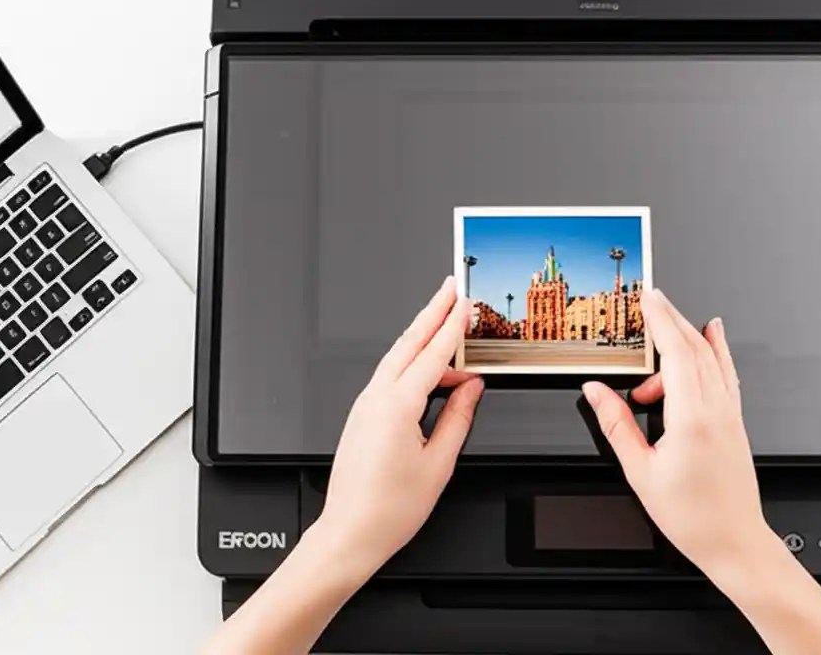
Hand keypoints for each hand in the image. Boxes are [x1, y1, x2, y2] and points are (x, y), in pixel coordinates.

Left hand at [315, 276, 483, 570]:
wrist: (349, 532)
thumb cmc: (388, 509)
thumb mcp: (439, 464)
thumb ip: (458, 419)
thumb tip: (471, 390)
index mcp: (397, 406)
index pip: (431, 355)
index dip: (451, 327)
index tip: (465, 304)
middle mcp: (375, 399)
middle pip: (408, 343)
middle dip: (431, 312)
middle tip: (449, 289)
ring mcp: (364, 406)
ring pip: (396, 358)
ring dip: (420, 334)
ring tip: (442, 319)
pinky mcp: (361, 416)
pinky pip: (388, 377)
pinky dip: (410, 363)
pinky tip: (427, 368)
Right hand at [582, 289, 770, 578]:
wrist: (733, 540)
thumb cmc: (691, 516)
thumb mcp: (640, 471)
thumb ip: (616, 425)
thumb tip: (597, 392)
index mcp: (692, 418)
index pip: (676, 353)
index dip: (661, 321)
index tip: (649, 299)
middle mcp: (717, 410)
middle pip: (695, 348)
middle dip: (672, 318)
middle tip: (652, 299)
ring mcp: (730, 415)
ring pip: (712, 359)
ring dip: (690, 334)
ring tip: (668, 323)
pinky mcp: (735, 422)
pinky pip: (726, 375)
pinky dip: (719, 351)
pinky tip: (715, 338)